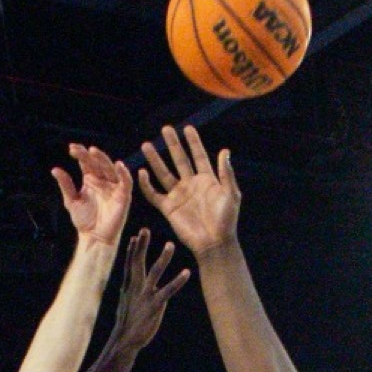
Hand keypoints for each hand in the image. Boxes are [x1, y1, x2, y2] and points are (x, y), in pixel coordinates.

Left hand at [53, 143, 133, 247]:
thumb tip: (55, 170)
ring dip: (103, 159)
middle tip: (78, 149)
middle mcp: (103, 181)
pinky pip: (126, 182)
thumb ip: (66, 185)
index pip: (86, 163)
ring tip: (93, 151)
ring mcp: (114, 187)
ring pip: (110, 169)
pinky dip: (124, 173)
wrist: (93, 238)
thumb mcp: (71, 201)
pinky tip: (119, 165)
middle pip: (97, 163)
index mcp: (91, 180)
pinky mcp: (123, 196)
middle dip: (88, 155)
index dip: (80, 154)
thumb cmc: (84, 220)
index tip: (71, 148)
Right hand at [106, 228, 190, 352]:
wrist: (125, 341)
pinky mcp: (155, 305)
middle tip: (144, 229)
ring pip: (154, 272)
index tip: (135, 236)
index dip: (132, 250)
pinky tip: (186, 272)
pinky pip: (168, 290)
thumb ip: (130, 291)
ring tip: (170, 244)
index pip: (129, 264)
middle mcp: (135, 288)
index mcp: (128, 287)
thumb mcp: (126, 303)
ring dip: (163, 258)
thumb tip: (131, 283)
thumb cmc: (127, 323)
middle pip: (137, 262)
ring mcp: (145, 296)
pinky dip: (177, 281)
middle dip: (141, 246)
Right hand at [137, 126, 239, 255]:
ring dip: (155, 159)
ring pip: (163, 173)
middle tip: (165, 129)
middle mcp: (191, 184)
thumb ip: (226, 173)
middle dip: (172, 144)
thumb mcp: (231, 194)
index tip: (188, 128)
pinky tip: (141, 172)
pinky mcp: (168, 208)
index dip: (194, 142)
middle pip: (179, 160)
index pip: (198, 156)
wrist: (214, 243)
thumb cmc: (226, 220)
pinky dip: (146, 184)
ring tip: (146, 144)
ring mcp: (178, 195)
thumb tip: (224, 151)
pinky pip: (153, 194)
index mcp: (207, 180)